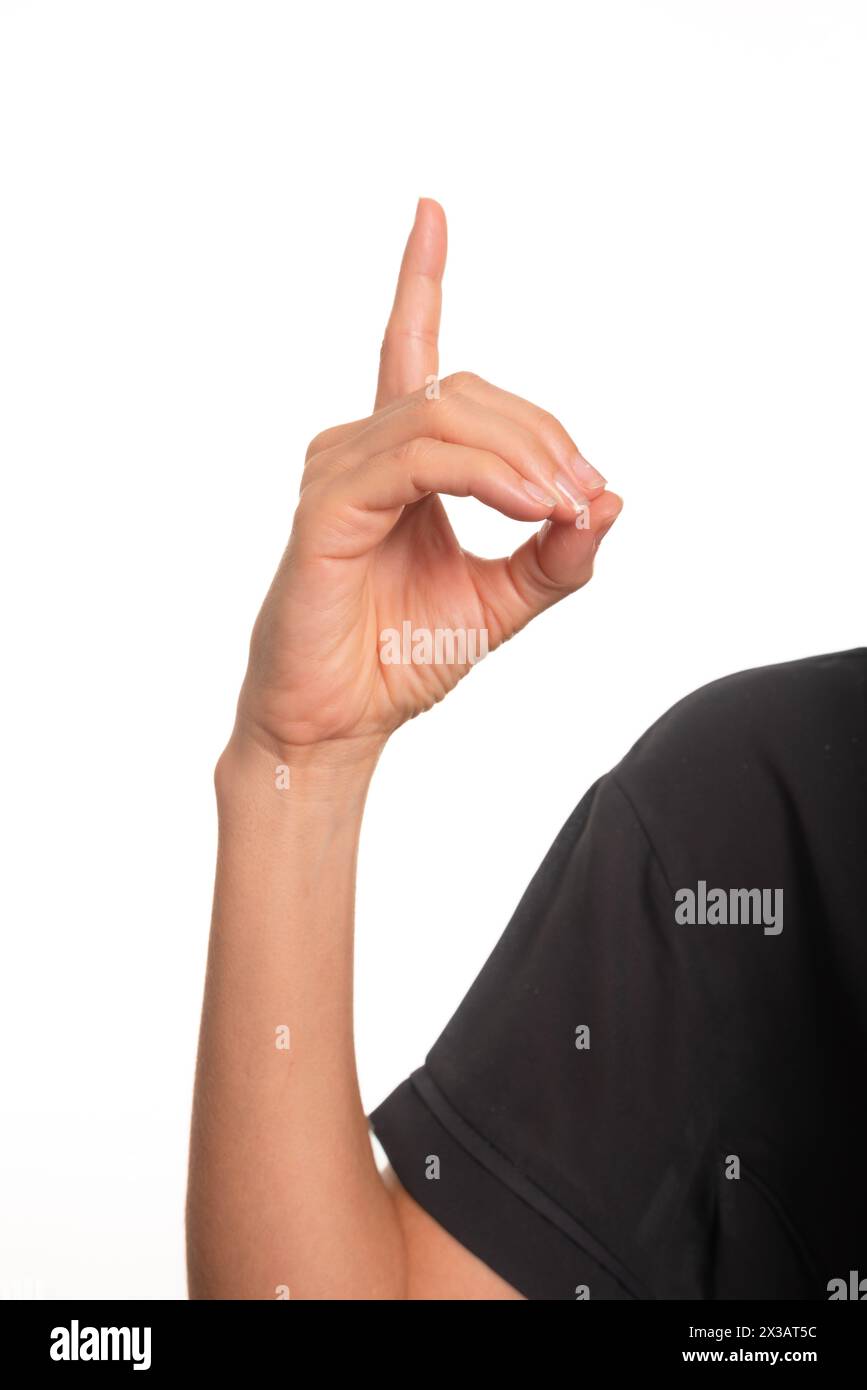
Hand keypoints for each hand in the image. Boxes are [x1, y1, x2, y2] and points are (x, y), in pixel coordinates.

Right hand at [234, 199, 622, 764]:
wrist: (338, 723)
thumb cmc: (398, 658)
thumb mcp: (503, 602)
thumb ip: (555, 554)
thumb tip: (613, 499)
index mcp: (397, 461)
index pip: (410, 349)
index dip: (419, 278)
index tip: (430, 211)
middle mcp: (360, 450)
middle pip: (466, 390)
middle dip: (543, 432)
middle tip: (586, 495)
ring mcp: (337, 472)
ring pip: (448, 415)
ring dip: (526, 454)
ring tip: (563, 507)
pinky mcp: (329, 507)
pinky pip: (419, 458)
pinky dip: (487, 474)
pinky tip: (529, 506)